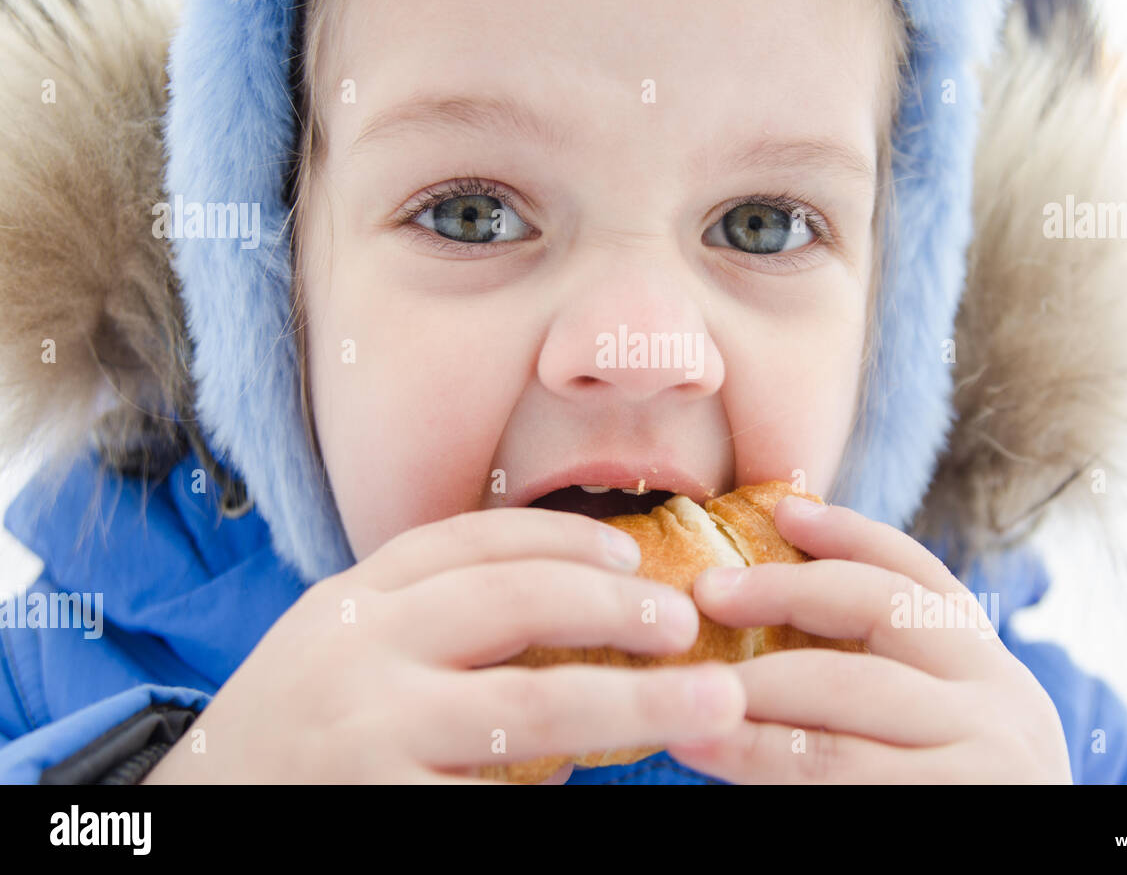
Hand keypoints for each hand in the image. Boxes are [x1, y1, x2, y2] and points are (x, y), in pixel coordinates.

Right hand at [142, 507, 744, 783]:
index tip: (630, 552)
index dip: (564, 538)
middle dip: (617, 605)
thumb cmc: (289, 729)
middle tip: (686, 621)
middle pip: (516, 603)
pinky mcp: (383, 806)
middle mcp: (362, 652)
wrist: (191, 814)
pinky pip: (501, 797)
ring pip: (533, 705)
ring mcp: (372, 733)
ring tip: (709, 701)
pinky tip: (609, 782)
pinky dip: (566, 789)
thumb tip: (567, 612)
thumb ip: (425, 622)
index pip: (473, 541)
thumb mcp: (338, 649)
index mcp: (355, 600)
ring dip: (637, 700)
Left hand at [666, 496, 1071, 782]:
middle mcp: (1000, 700)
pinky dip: (763, 759)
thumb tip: (768, 609)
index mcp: (991, 669)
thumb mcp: (946, 727)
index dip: (851, 533)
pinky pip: (837, 774)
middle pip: (879, 612)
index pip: (920, 577)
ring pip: (842, 701)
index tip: (783, 508)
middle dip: (782, 591)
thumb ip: (888, 674)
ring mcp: (984, 758)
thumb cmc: (950, 795)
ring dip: (751, 691)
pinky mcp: (952, 809)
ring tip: (686, 690)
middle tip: (706, 592)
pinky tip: (710, 752)